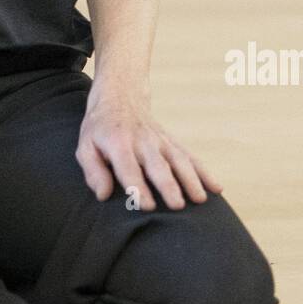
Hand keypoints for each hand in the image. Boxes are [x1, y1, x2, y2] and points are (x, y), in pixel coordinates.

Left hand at [75, 89, 223, 209]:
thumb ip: (93, 171)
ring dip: (190, 179)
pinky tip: (216, 188)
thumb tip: (103, 194)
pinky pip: (190, 156)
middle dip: (168, 185)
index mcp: (118, 143)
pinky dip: (204, 172)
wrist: (120, 97)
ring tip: (200, 200)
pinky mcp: (171, 142)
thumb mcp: (85, 146)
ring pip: (178, 160)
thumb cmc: (99, 129)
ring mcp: (160, 141)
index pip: (128, 168)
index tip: (147, 206)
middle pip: (157, 165)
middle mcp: (142, 141)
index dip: (137, 187)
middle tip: (177, 206)